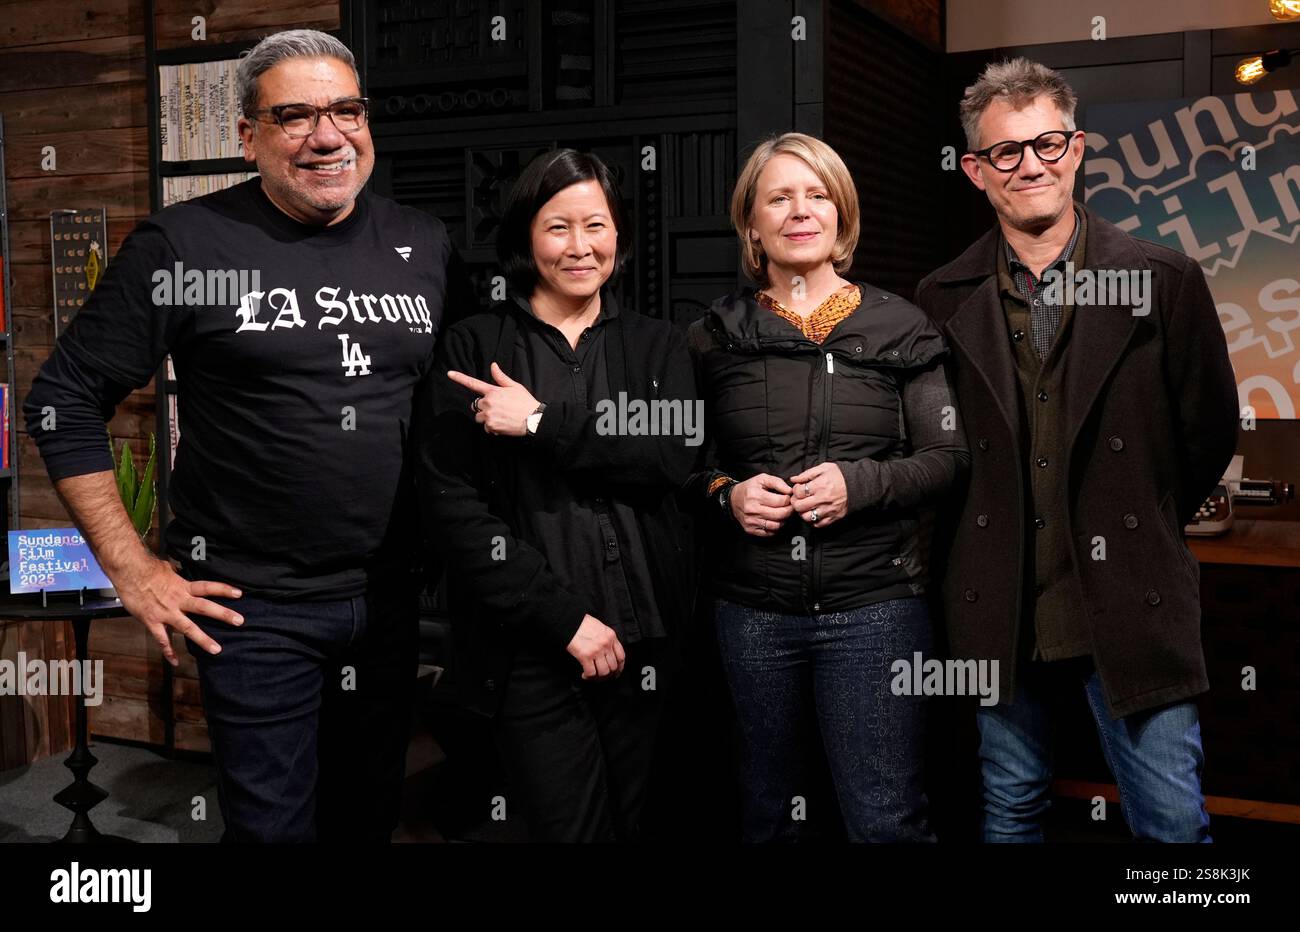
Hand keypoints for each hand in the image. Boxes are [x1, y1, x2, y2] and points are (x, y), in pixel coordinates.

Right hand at [116, 557, 243, 665]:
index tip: (239, 594)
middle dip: (222, 614)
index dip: (224, 590)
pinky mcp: (152, 621)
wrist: (128, 572)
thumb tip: (179, 571)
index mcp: (183, 586)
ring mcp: (166, 612)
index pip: (208, 587)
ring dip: (203, 639)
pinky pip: (162, 639)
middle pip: (204, 607)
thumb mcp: (167, 569)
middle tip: (239, 621)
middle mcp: (178, 600)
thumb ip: (176, 575)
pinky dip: (168, 651)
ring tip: (217, 649)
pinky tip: (175, 662)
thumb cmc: (146, 568)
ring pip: (187, 628)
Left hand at [447, 362, 538, 436]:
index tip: (449, 373)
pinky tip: (502, 425)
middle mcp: (488, 402)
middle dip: (483, 407)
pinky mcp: (491, 426)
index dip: (460, 378)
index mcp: (493, 391)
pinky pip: (485, 428)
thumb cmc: (525, 402)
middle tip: (497, 409)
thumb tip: (493, 366)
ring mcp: (489, 415)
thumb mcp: (515, 386)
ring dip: (486, 418)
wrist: (534, 420)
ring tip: (500, 418)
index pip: (473, 383)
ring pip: (479, 417)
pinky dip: (492, 428)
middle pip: (476, 405)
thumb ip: (501, 377)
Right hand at [566, 614, 625, 679]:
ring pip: (604, 672)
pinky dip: (588, 677)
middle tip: (600, 677)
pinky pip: (591, 673)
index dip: (619, 668)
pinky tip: (584, 675)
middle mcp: (606, 644)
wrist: (569, 621)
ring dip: (598, 677)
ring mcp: (596, 650)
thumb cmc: (582, 624)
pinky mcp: (585, 656)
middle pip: (613, 666)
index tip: (616, 673)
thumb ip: (606, 639)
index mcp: (611, 636)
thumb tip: (608, 655)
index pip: (621, 656)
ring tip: (591, 676)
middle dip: (607, 675)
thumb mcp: (600, 628)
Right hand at [730, 473, 794, 536]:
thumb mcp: (762, 479)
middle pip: (780, 514)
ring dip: (783, 520)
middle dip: (789, 510)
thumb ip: (777, 482)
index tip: (789, 498)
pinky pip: (769, 532)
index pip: (781, 501)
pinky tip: (775, 520)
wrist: (732, 500)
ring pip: (776, 525)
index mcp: (755, 495)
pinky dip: (775, 527)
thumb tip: (790, 491)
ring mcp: (751, 521)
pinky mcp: (750, 529)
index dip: (789, 499)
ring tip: (782, 513)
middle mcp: (752, 510)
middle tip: (790, 507)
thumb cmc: (749, 488)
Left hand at [789, 462, 847, 527]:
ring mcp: (828, 510)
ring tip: (805, 507)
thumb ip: (807, 474)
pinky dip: (813, 520)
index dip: (795, 490)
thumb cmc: (840, 475)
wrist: (858, 484)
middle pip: (799, 506)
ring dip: (803, 513)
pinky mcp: (834, 517)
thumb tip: (793, 479)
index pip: (798, 492)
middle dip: (796, 502)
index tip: (798, 489)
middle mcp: (823, 499)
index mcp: (820, 486)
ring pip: (807, 517)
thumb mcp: (823, 468)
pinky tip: (814, 512)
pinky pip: (818, 524)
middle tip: (798, 499)